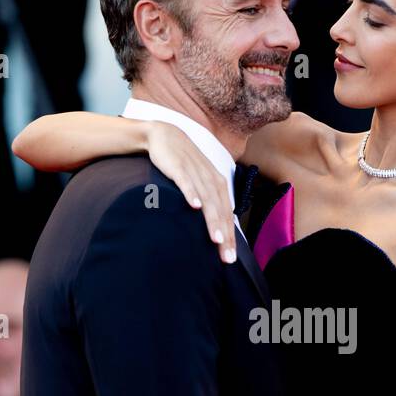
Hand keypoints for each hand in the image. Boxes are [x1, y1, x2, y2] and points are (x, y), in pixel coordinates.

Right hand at [145, 122, 237, 263]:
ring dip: (212, 220)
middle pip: (221, 211)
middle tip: (226, 257)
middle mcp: (210, 179)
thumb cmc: (184, 164)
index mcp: (218, 184)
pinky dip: (191, 193)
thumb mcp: (200, 182)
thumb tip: (215, 226)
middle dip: (225, 235)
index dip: (231, 237)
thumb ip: (208, 201)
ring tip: (216, 239)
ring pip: (207, 199)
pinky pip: (186, 181)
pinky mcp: (178, 166)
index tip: (231, 259)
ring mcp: (195, 172)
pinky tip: (195, 206)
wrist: (165, 135)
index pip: (227, 215)